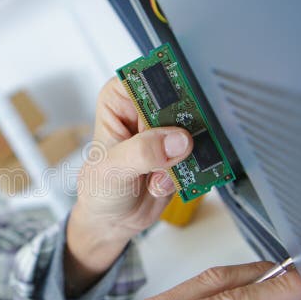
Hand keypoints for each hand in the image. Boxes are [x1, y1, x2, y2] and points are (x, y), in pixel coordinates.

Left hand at [65, 78, 192, 292]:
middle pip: (180, 100)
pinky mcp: (182, 152)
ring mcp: (166, 131)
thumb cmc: (99, 190)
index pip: (147, 79)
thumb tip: (175, 140)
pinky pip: (201, 153)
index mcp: (119, 99)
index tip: (177, 108)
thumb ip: (142, 152)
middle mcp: (145, 110)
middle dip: (182, 128)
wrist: (112, 221)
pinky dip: (188, 171)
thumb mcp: (112, 170)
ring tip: (159, 175)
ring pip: (195, 128)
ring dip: (185, 155)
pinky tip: (163, 184)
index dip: (165, 90)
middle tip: (178, 148)